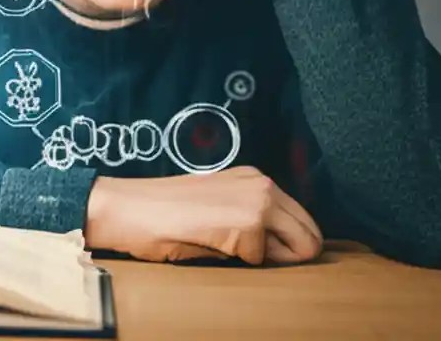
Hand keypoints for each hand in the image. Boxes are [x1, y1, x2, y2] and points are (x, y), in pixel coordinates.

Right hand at [84, 166, 322, 264]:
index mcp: (255, 179)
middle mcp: (263, 184)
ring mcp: (258, 202)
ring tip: (224, 245)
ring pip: (297, 248)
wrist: (129, 209)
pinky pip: (259, 258)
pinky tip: (208, 243)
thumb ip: (250, 219)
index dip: (286, 245)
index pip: (301, 220)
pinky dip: (238, 260)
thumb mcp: (217, 207)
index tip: (259, 250)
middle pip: (310, 236)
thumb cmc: (163, 213)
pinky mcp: (247, 223)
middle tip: (246, 256)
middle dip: (288, 255)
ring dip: (265, 257)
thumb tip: (280, 248)